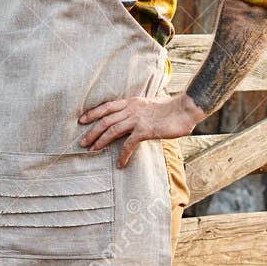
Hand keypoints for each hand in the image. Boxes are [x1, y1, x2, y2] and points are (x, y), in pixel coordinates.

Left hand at [77, 90, 204, 169]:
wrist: (185, 109)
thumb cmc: (169, 109)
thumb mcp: (149, 105)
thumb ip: (137, 111)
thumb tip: (128, 119)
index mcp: (131, 102)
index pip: (107, 106)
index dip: (93, 113)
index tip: (81, 120)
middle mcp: (131, 109)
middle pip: (105, 120)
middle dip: (92, 131)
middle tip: (82, 142)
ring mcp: (137, 119)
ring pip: (112, 130)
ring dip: (100, 141)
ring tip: (93, 151)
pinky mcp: (145, 130)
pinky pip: (129, 144)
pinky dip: (123, 155)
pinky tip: (120, 163)